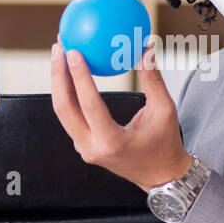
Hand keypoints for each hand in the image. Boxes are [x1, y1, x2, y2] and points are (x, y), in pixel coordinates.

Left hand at [50, 41, 192, 191]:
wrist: (160, 176)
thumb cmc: (166, 143)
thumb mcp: (165, 110)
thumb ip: (153, 79)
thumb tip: (147, 47)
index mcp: (111, 141)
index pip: (89, 104)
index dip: (78, 76)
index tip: (73, 51)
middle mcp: (91, 147)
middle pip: (64, 108)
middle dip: (58, 75)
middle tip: (60, 46)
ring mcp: (84, 148)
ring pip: (63, 112)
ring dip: (59, 82)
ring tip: (60, 52)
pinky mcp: (83, 145)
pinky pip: (71, 116)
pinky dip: (68, 93)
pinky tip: (69, 71)